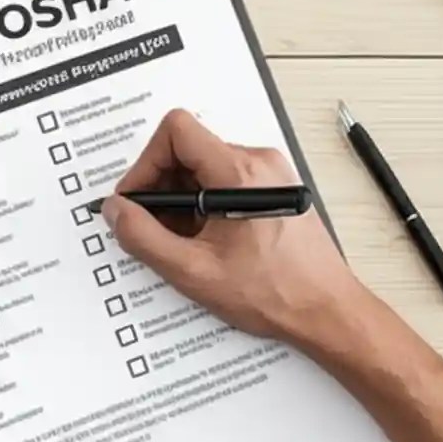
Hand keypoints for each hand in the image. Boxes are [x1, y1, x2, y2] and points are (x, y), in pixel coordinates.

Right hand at [102, 110, 367, 348]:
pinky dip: (204, 205)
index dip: (145, 163)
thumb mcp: (194, 271)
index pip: (176, 130)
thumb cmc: (274, 294)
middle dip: (160, 187)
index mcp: (239, 173)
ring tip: (183, 243)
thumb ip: (144, 238)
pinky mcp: (275, 189)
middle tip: (153, 230)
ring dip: (182, 199)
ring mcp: (270, 173)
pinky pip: (225, 180)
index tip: (136, 202)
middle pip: (188, 148)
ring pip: (205, 166)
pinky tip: (206, 242)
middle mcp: (258, 162)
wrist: (327, 311)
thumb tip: (115, 211)